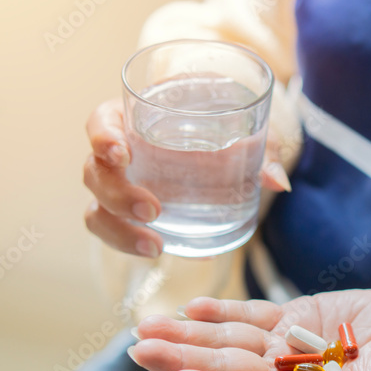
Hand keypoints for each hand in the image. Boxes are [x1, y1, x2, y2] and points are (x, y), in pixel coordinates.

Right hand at [83, 98, 291, 257]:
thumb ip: (262, 148)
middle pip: (94, 174)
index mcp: (132, 117)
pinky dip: (138, 246)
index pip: (100, 122)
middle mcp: (117, 154)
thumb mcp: (243, 126)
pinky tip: (177, 253)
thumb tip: (277, 182)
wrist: (221, 143)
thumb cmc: (222, 122)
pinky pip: (119, 234)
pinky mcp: (129, 216)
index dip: (102, 137)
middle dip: (117, 195)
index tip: (121, 152)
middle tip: (154, 211)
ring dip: (119, 232)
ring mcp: (119, 187)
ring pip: (97, 211)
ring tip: (156, 247)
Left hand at [128, 290, 370, 370]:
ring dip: (188, 334)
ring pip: (229, 340)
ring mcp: (287, 351)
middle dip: (181, 359)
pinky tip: (191, 308)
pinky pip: (251, 315)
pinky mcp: (295, 320)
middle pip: (225, 368)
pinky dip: (221, 311)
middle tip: (139, 347)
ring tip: (147, 325)